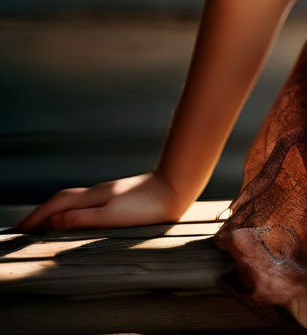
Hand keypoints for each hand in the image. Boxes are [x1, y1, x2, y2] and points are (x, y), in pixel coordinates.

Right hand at [14, 171, 186, 232]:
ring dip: (53, 210)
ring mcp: (107, 192)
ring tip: (41, 225)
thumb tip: (51, 221)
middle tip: (21, 229)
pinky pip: (84, 202)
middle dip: (39, 213)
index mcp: (92, 197)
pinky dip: (70, 209)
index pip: (55, 205)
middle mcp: (97, 192)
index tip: (17, 230)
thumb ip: (82, 219)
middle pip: (60, 200)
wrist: (176, 188)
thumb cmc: (148, 206)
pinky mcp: (117, 195)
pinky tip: (74, 217)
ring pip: (72, 200)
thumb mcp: (112, 216)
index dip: (34, 217)